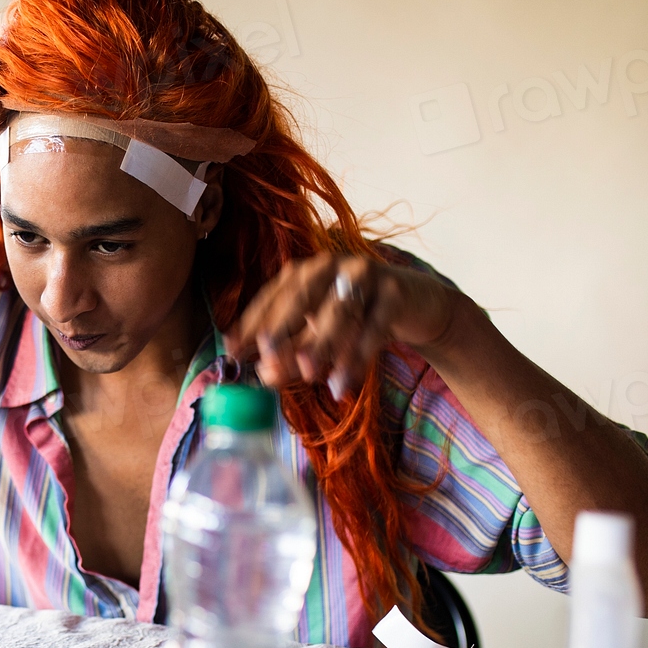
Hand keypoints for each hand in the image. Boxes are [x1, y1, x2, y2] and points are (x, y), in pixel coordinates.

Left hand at [223, 254, 455, 399]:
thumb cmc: (356, 320)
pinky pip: (375, 324)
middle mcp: (329, 265)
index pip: (271, 296)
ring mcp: (364, 272)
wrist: (415, 306)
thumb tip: (263, 375)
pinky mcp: (395, 290)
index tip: (232, 351)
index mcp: (303, 273)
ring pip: (339, 309)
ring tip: (310, 375)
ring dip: (322, 344)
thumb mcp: (318, 339)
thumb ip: (290, 355)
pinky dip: (359, 354)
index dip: (251, 323)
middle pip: (301, 297)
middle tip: (268, 360)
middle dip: (283, 331)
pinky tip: (345, 381)